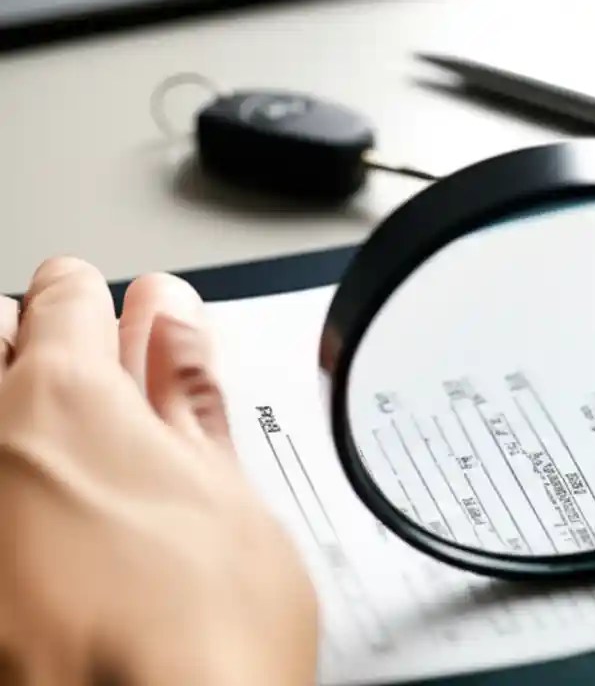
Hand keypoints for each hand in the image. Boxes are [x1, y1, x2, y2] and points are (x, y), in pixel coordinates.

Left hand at [0, 258, 317, 683]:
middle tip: (102, 394)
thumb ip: (187, 392)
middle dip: (41, 348)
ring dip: (22, 421)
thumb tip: (171, 321)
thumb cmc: (199, 643)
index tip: (132, 326)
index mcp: (60, 401)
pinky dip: (17, 494)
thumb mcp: (227, 494)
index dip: (108, 307)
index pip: (65, 295)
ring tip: (84, 472)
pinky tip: (59, 531)